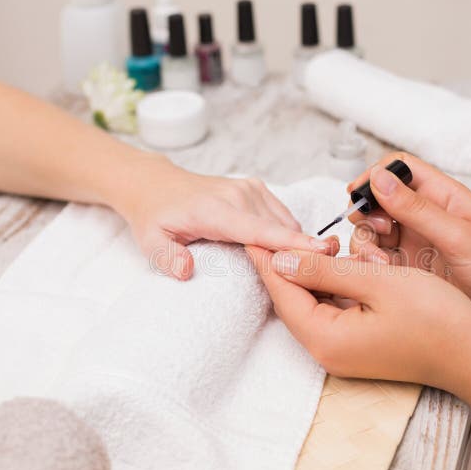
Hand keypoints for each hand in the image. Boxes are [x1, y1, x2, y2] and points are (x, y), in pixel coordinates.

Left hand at [114, 154, 337, 278]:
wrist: (155, 185)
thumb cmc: (155, 216)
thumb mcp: (149, 242)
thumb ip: (166, 258)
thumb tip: (185, 272)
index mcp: (215, 210)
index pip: (260, 230)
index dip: (290, 243)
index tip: (320, 251)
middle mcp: (238, 195)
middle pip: (280, 230)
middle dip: (298, 254)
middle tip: (308, 284)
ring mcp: (250, 189)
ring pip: (286, 223)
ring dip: (295, 245)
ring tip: (300, 271)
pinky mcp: (256, 189)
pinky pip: (282, 215)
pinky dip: (288, 234)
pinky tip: (285, 252)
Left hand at [246, 246, 470, 399]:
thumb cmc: (437, 319)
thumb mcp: (377, 280)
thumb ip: (324, 269)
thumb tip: (280, 258)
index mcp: (325, 338)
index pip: (281, 291)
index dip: (266, 258)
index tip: (251, 230)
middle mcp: (327, 351)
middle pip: (292, 299)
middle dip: (289, 262)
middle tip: (285, 229)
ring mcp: (343, 353)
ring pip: (312, 303)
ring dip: (314, 272)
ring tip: (320, 242)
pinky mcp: (358, 348)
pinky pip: (332, 311)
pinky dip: (332, 286)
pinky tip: (341, 264)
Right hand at [346, 152, 470, 349]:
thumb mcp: (460, 237)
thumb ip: (417, 209)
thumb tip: (380, 178)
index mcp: (444, 197)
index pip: (400, 168)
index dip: (376, 176)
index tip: (359, 194)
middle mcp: (426, 218)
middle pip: (378, 200)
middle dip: (366, 213)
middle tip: (375, 232)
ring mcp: (416, 245)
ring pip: (372, 232)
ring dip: (366, 243)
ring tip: (379, 264)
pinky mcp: (409, 273)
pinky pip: (377, 261)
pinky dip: (370, 265)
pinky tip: (381, 277)